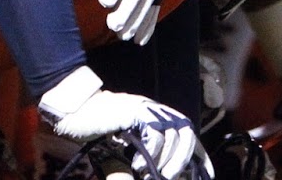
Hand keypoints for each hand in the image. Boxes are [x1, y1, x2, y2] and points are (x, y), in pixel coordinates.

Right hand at [39, 67, 211, 179]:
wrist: (75, 112)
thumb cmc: (98, 131)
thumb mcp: (124, 150)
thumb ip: (141, 162)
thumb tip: (154, 178)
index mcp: (156, 117)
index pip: (186, 135)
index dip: (199, 154)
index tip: (206, 174)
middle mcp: (155, 111)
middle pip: (185, 132)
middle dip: (184, 158)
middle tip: (171, 177)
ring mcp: (145, 109)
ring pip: (171, 135)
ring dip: (164, 160)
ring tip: (149, 176)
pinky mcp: (134, 111)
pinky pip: (154, 134)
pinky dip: (150, 154)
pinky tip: (137, 165)